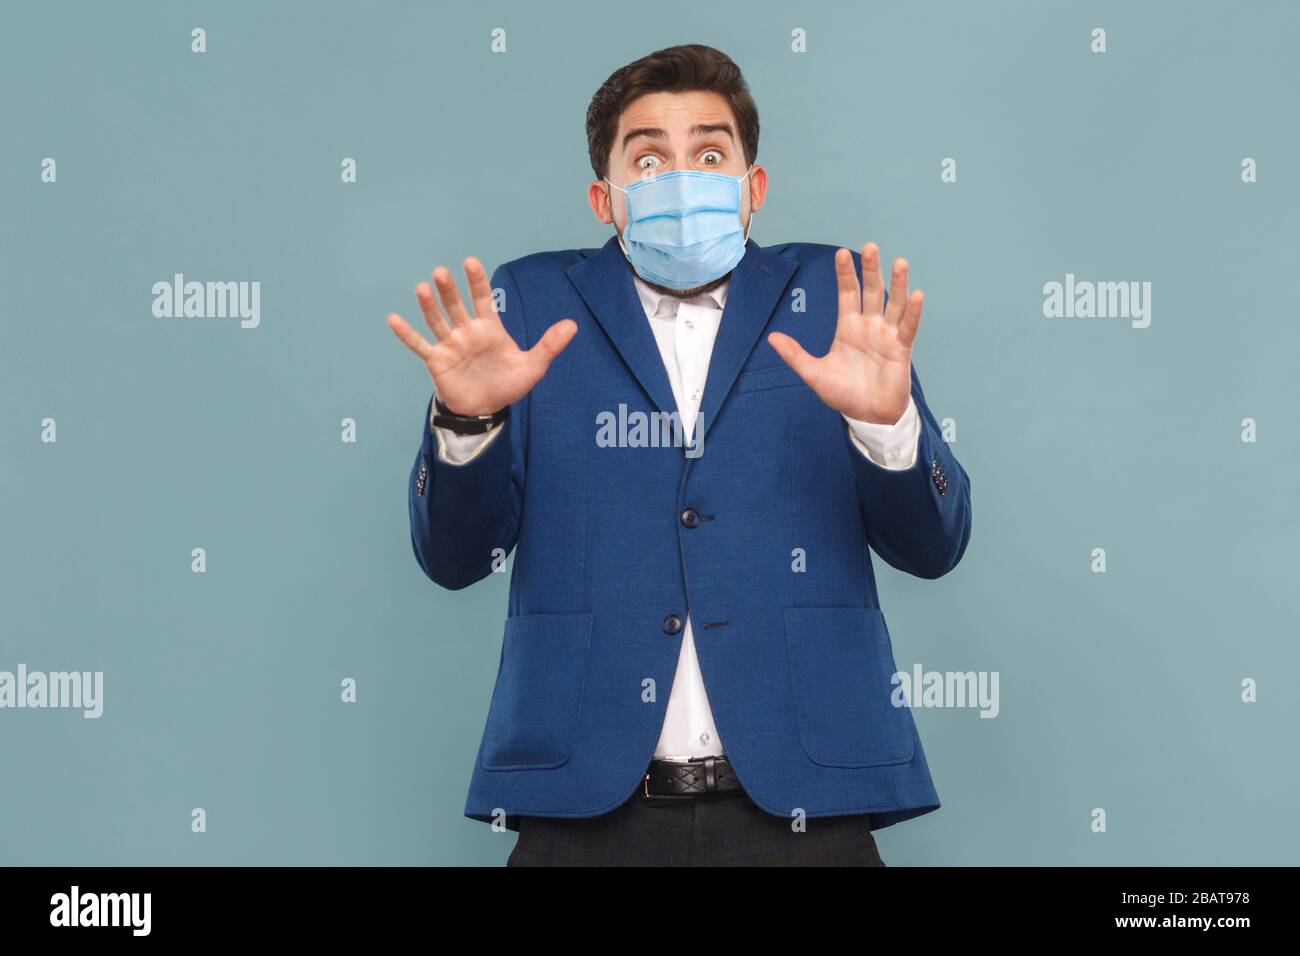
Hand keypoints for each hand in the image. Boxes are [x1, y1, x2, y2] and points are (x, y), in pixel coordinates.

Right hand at [386, 257, 577, 415]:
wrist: (486, 411)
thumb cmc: (508, 385)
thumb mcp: (533, 366)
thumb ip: (549, 345)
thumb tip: (573, 325)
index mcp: (489, 328)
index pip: (481, 299)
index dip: (476, 281)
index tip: (471, 262)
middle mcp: (467, 332)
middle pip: (456, 305)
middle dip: (449, 290)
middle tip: (442, 272)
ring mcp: (450, 345)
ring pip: (437, 320)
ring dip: (429, 305)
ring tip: (421, 288)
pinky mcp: (437, 361)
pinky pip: (419, 345)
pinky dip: (406, 333)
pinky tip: (393, 318)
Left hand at [767, 244, 922, 424]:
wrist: (868, 416)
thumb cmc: (844, 394)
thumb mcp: (814, 374)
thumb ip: (795, 355)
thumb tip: (772, 337)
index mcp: (848, 328)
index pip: (847, 294)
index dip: (845, 275)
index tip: (840, 254)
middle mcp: (869, 326)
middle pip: (871, 292)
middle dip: (870, 270)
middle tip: (870, 247)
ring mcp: (887, 335)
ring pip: (893, 304)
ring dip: (897, 284)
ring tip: (899, 262)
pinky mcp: (901, 349)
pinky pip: (908, 327)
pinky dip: (913, 312)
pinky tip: (916, 295)